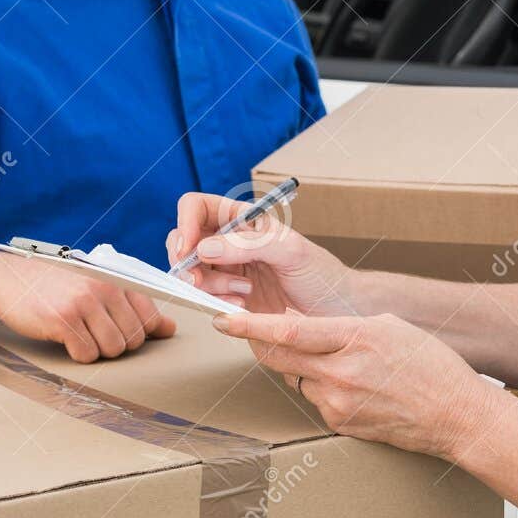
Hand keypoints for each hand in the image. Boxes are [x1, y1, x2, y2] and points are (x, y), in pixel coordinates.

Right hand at [0, 249, 175, 362]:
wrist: (10, 277)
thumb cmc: (57, 284)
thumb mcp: (97, 286)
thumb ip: (134, 306)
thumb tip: (169, 329)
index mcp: (117, 279)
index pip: (150, 317)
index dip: (142, 333)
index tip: (125, 332)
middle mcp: (104, 288)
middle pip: (134, 339)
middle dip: (117, 344)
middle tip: (94, 332)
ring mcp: (83, 303)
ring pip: (113, 349)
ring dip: (98, 350)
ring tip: (81, 335)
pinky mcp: (62, 320)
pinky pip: (86, 354)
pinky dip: (78, 354)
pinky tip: (66, 339)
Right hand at [167, 192, 355, 316]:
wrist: (335, 310)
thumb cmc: (321, 273)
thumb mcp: (291, 251)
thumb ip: (250, 244)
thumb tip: (205, 246)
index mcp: (242, 218)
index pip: (197, 207)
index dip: (184, 223)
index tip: (188, 249)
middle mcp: (229, 240)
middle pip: (183, 240)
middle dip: (187, 262)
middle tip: (198, 280)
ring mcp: (226, 268)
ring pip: (190, 272)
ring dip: (207, 285)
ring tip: (244, 294)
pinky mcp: (228, 296)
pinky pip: (203, 296)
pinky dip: (214, 302)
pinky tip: (243, 306)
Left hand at [211, 309, 497, 460]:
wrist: (456, 415)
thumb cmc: (431, 365)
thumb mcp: (389, 327)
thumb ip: (343, 325)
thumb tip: (303, 322)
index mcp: (353, 340)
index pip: (287, 332)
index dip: (249, 325)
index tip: (223, 318)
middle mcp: (340, 375)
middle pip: (278, 357)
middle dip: (257, 341)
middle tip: (243, 328)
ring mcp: (338, 404)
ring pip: (297, 377)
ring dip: (299, 365)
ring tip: (334, 359)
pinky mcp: (340, 425)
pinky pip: (316, 399)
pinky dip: (321, 386)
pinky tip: (351, 384)